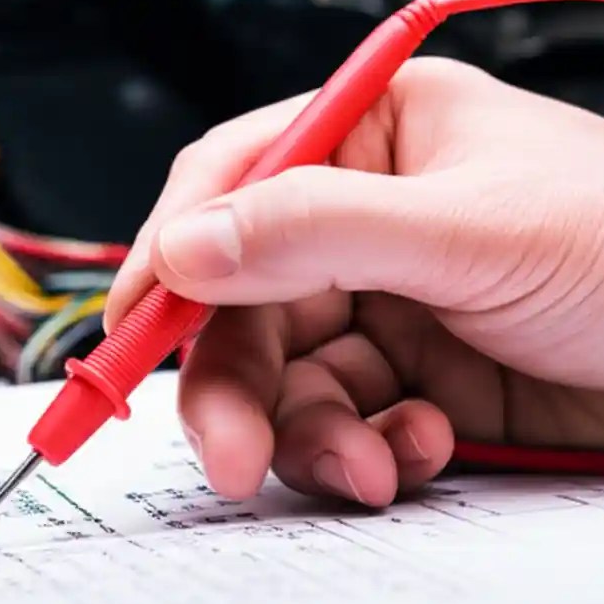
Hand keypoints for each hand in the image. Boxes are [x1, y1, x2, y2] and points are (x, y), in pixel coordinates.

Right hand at [105, 58, 603, 506]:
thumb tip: (183, 246)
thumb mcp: (470, 230)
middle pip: (242, 300)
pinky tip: (419, 452)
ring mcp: (385, 302)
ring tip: (367, 466)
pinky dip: (366, 451)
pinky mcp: (409, 379)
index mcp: (375, 137)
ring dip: (309, 435)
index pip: (233, 182)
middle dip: (234, 384)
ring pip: (283, 377)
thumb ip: (314, 231)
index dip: (172, 256)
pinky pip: (340, 422)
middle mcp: (365, 217)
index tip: (133, 328)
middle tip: (229, 454)